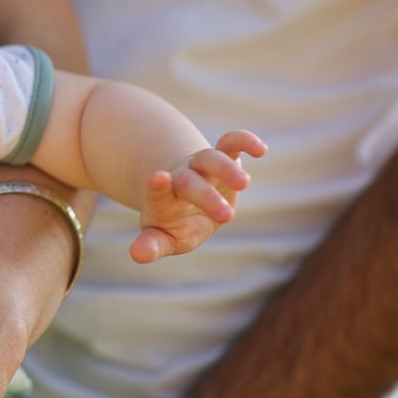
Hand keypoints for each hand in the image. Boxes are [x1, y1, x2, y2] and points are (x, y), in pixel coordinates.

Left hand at [132, 130, 267, 262]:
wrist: (185, 196)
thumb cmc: (174, 222)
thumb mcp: (164, 237)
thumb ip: (152, 245)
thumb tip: (137, 256)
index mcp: (164, 199)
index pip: (157, 193)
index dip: (157, 186)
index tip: (159, 177)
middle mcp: (181, 178)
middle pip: (190, 181)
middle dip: (206, 197)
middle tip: (226, 217)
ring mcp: (202, 166)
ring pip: (211, 159)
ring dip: (226, 168)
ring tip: (243, 183)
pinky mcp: (224, 157)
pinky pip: (232, 143)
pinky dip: (244, 141)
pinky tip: (260, 150)